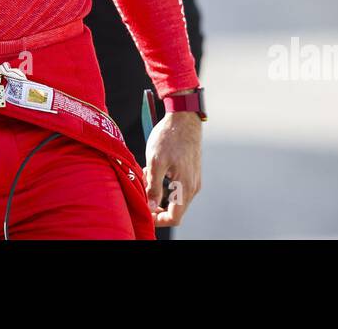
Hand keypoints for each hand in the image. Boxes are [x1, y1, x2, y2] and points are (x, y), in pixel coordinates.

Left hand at [144, 110, 201, 226]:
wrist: (184, 117)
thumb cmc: (169, 137)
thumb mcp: (155, 162)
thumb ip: (154, 187)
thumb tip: (151, 207)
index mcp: (186, 187)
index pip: (174, 218)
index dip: (158, 220)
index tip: (145, 212)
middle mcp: (193, 186)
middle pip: (175, 209)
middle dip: (156, 203)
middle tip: (143, 188)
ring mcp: (194, 179)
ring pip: (176, 197)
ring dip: (160, 192)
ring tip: (147, 175)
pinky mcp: (192, 171)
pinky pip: (178, 186)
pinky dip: (165, 183)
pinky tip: (155, 169)